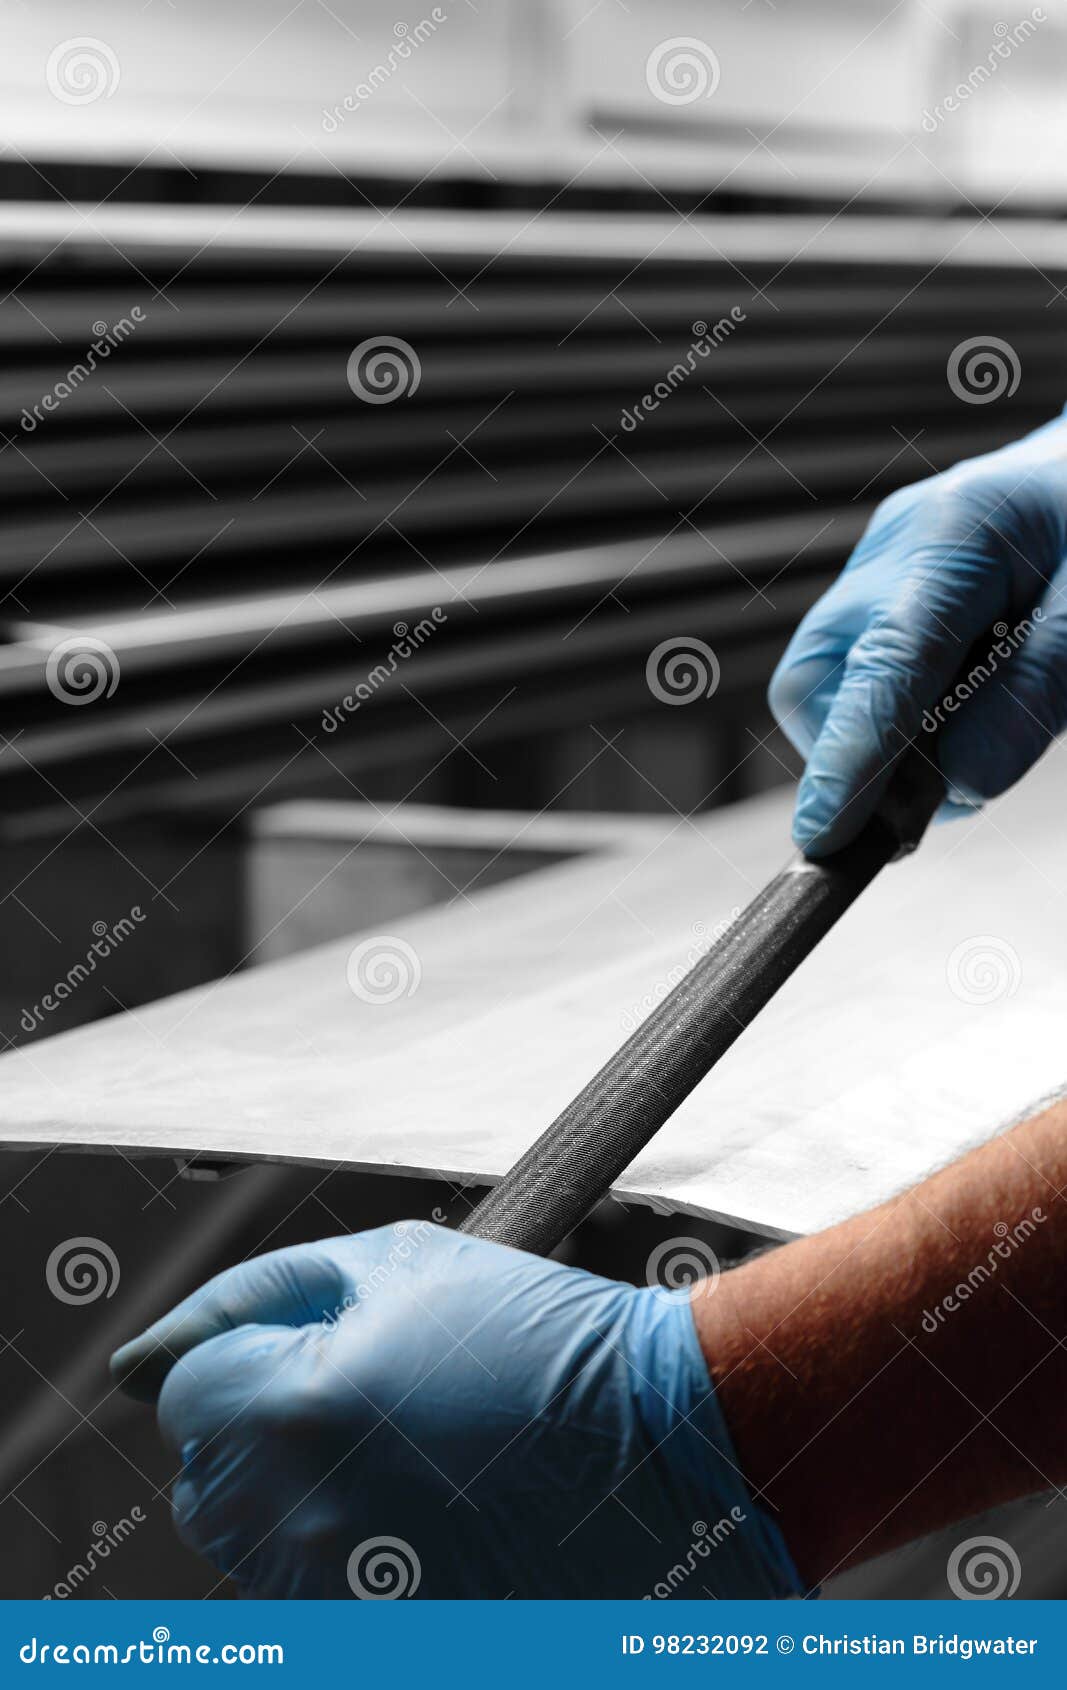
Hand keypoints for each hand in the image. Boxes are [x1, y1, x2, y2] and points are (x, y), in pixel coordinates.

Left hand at [111, 1223, 799, 1598]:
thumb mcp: (402, 1263)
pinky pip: (311, 1595)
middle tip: (351, 1397)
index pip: (183, 1393)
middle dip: (254, 1431)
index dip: (242, 1358)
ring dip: (295, 1494)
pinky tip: (421, 1509)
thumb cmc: (544, 1340)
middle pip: (203, 1482)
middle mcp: (305, 1520)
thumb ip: (259, 1296)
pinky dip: (342, 1550)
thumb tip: (147, 1352)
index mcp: (297, 1411)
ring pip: (250, 1548)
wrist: (666, 1446)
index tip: (302, 1352)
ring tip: (397, 1451)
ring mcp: (346, 1596)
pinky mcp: (387, 1635)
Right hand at [769, 410, 1066, 854]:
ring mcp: (885, 560)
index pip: (880, 667)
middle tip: (927, 803)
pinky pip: (868, 665)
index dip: (847, 762)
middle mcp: (898, 542)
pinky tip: (971, 707)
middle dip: (854, 754)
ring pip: (835, 680)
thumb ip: (1038, 692)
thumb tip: (963, 781)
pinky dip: (906, 712)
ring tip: (976, 745)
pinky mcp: (890, 582)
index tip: (827, 835)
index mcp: (955, 533)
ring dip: (888, 738)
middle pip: (818, 677)